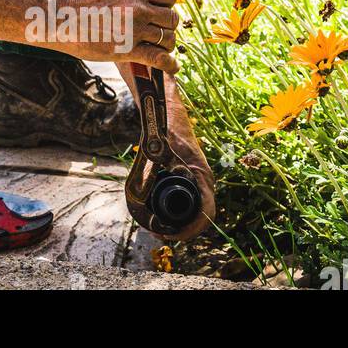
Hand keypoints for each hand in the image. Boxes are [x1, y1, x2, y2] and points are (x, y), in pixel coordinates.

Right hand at [49, 0, 180, 71]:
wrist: (60, 19)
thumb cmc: (81, 1)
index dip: (168, 4)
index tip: (163, 10)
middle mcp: (139, 8)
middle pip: (171, 18)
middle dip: (168, 25)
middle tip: (159, 31)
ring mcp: (135, 30)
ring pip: (168, 39)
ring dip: (166, 44)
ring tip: (158, 47)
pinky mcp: (128, 50)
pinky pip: (159, 58)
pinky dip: (169, 65)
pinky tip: (172, 67)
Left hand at [146, 82, 215, 241]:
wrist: (171, 112)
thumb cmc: (168, 129)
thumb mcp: (159, 150)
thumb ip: (151, 166)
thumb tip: (141, 188)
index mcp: (200, 176)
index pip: (206, 213)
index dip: (190, 230)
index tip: (171, 235)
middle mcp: (204, 180)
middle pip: (203, 216)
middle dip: (185, 231)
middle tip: (162, 235)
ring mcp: (200, 179)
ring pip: (199, 210)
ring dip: (184, 224)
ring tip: (162, 230)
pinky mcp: (193, 177)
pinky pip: (194, 201)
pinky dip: (182, 213)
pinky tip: (166, 216)